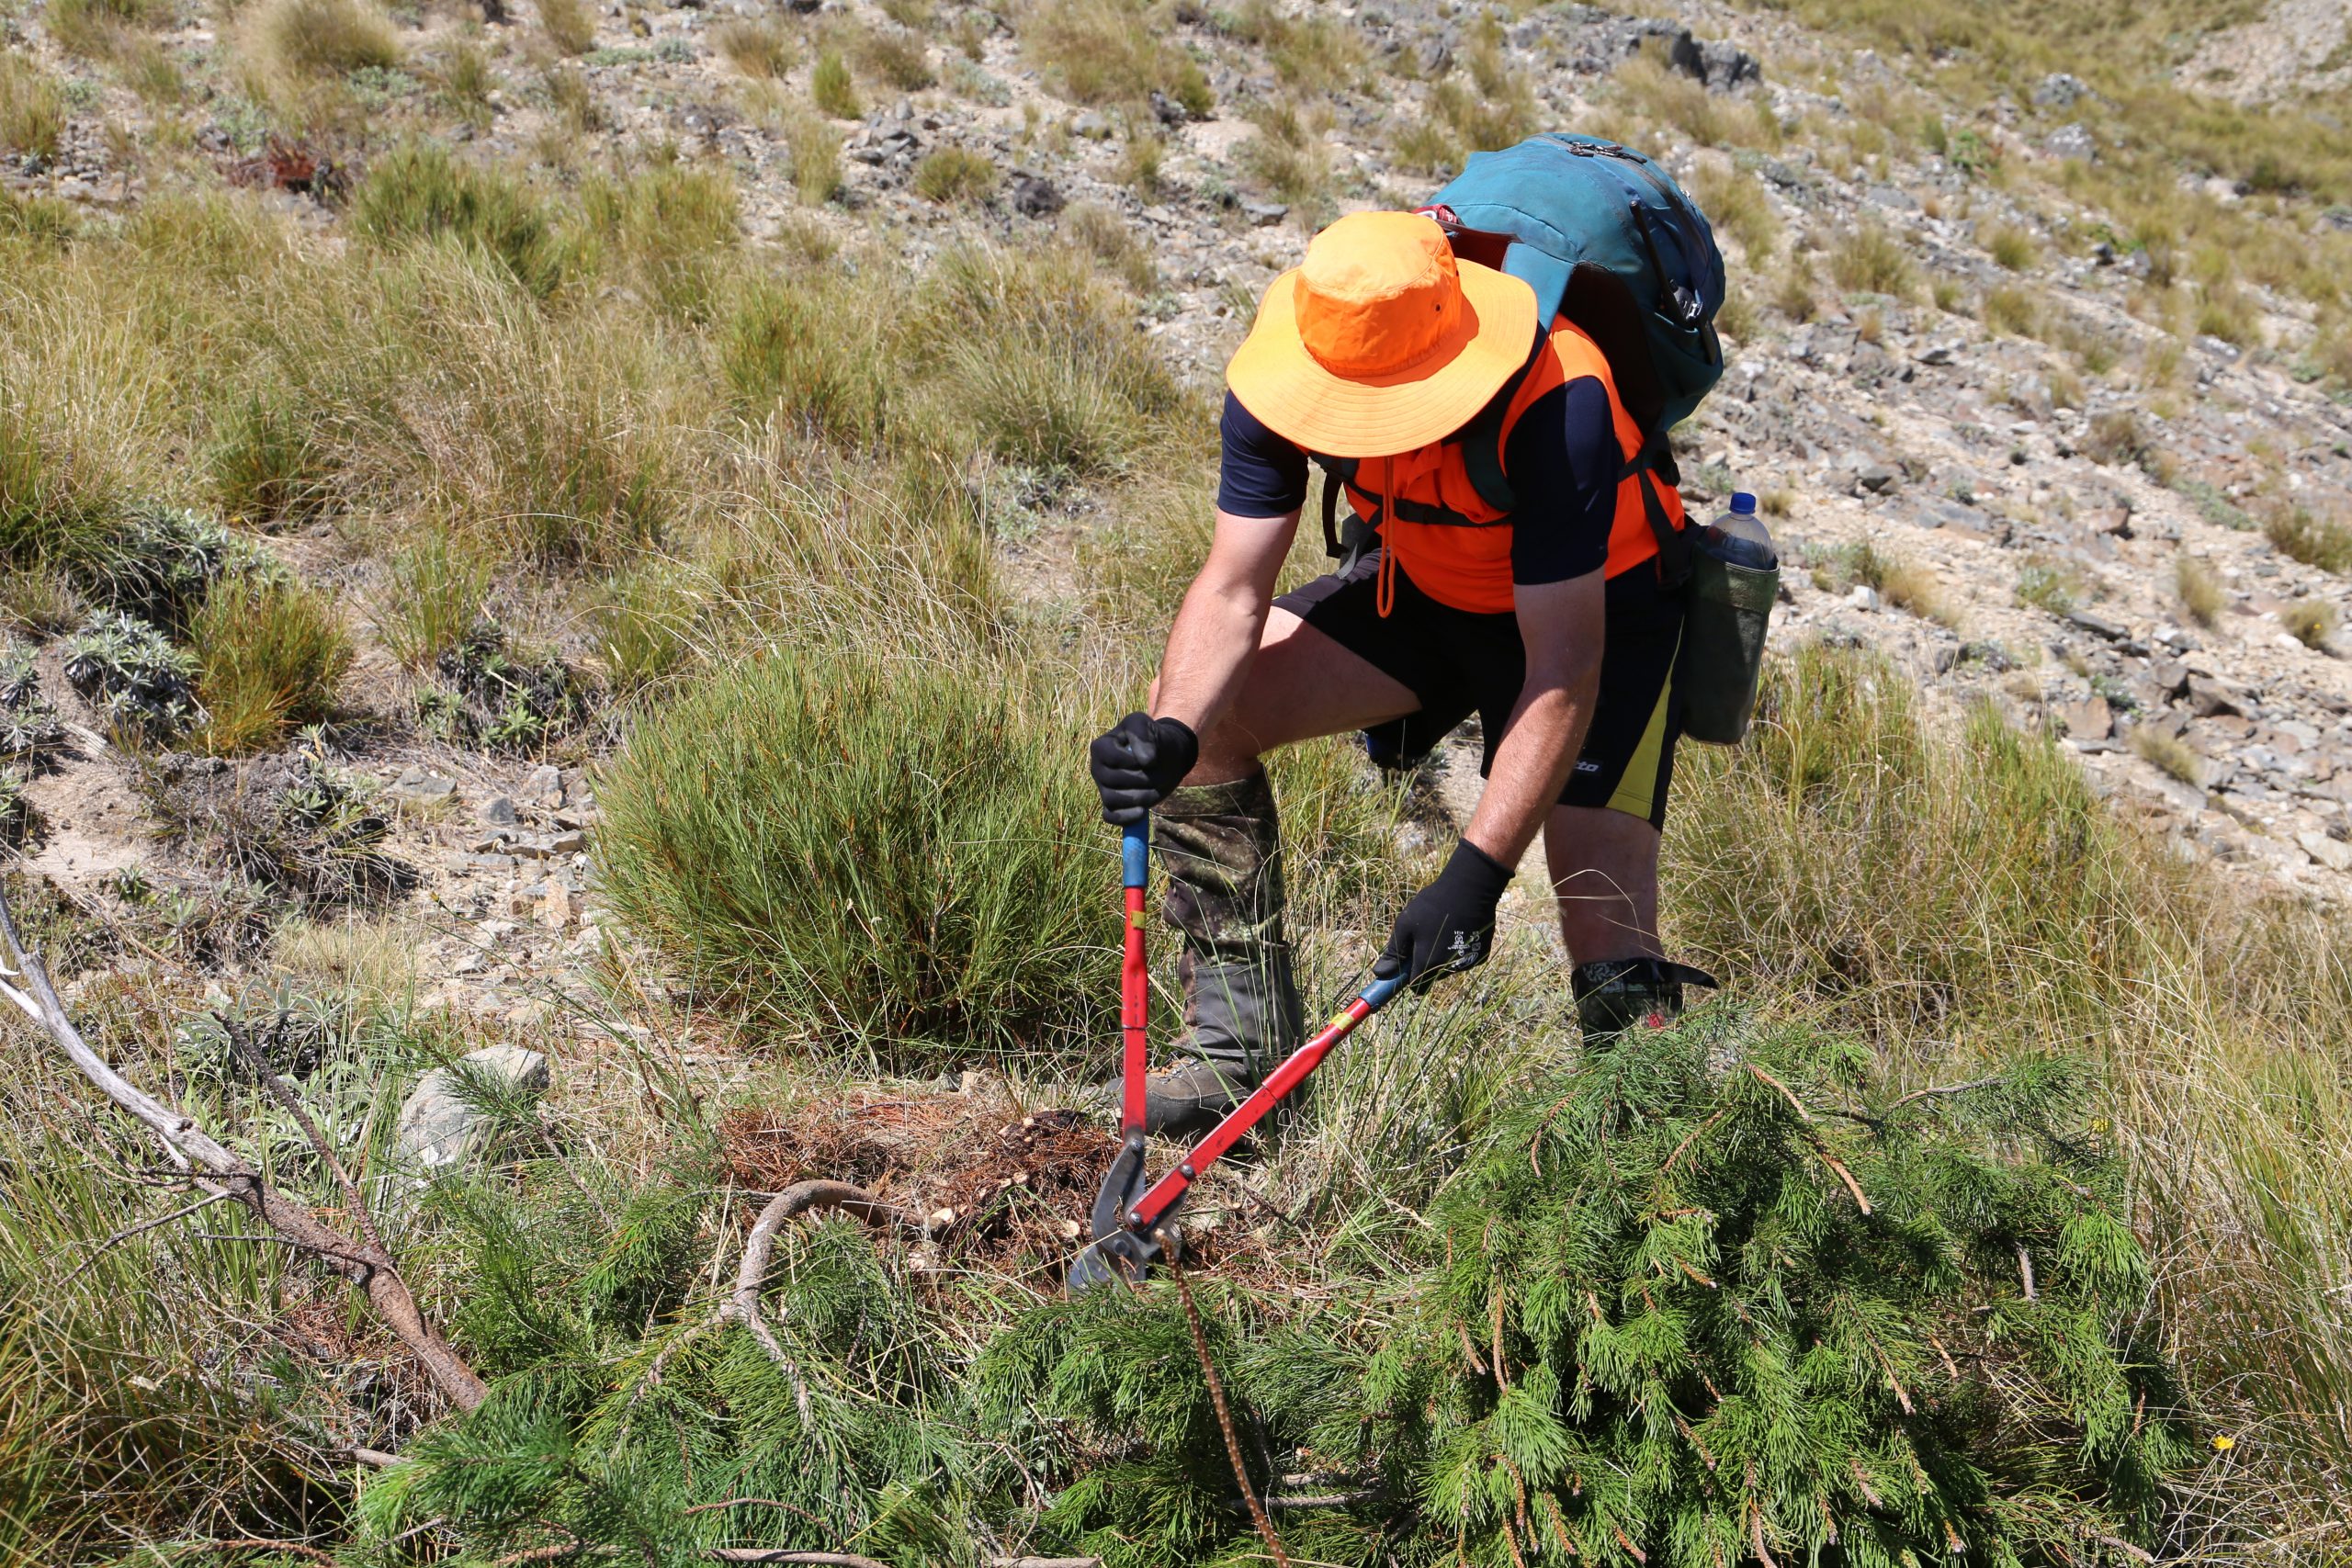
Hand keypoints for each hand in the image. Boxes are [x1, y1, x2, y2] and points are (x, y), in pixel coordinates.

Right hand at [1089, 712, 1199, 824]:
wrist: (1164, 756)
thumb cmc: (1152, 738)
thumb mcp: (1146, 724)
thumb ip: (1142, 734)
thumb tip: (1145, 760)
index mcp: (1100, 747)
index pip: (1109, 757)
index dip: (1131, 760)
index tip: (1150, 757)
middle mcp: (1097, 769)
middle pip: (1110, 780)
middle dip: (1138, 779)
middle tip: (1155, 773)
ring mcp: (1103, 788)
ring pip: (1112, 800)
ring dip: (1138, 797)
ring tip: (1153, 788)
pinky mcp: (1113, 805)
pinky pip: (1111, 817)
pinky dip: (1125, 818)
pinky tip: (1141, 812)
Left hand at [1376, 839, 1512, 991]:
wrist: (1470, 887)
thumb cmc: (1432, 904)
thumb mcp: (1405, 924)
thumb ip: (1394, 952)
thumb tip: (1380, 973)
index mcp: (1427, 963)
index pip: (1416, 987)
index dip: (1409, 977)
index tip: (1407, 964)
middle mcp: (1448, 968)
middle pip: (1432, 976)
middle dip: (1426, 963)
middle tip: (1425, 938)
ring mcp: (1467, 962)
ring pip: (1448, 968)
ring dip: (1443, 956)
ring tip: (1443, 928)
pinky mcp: (1480, 955)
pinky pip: (1464, 959)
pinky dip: (1460, 950)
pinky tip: (1459, 929)